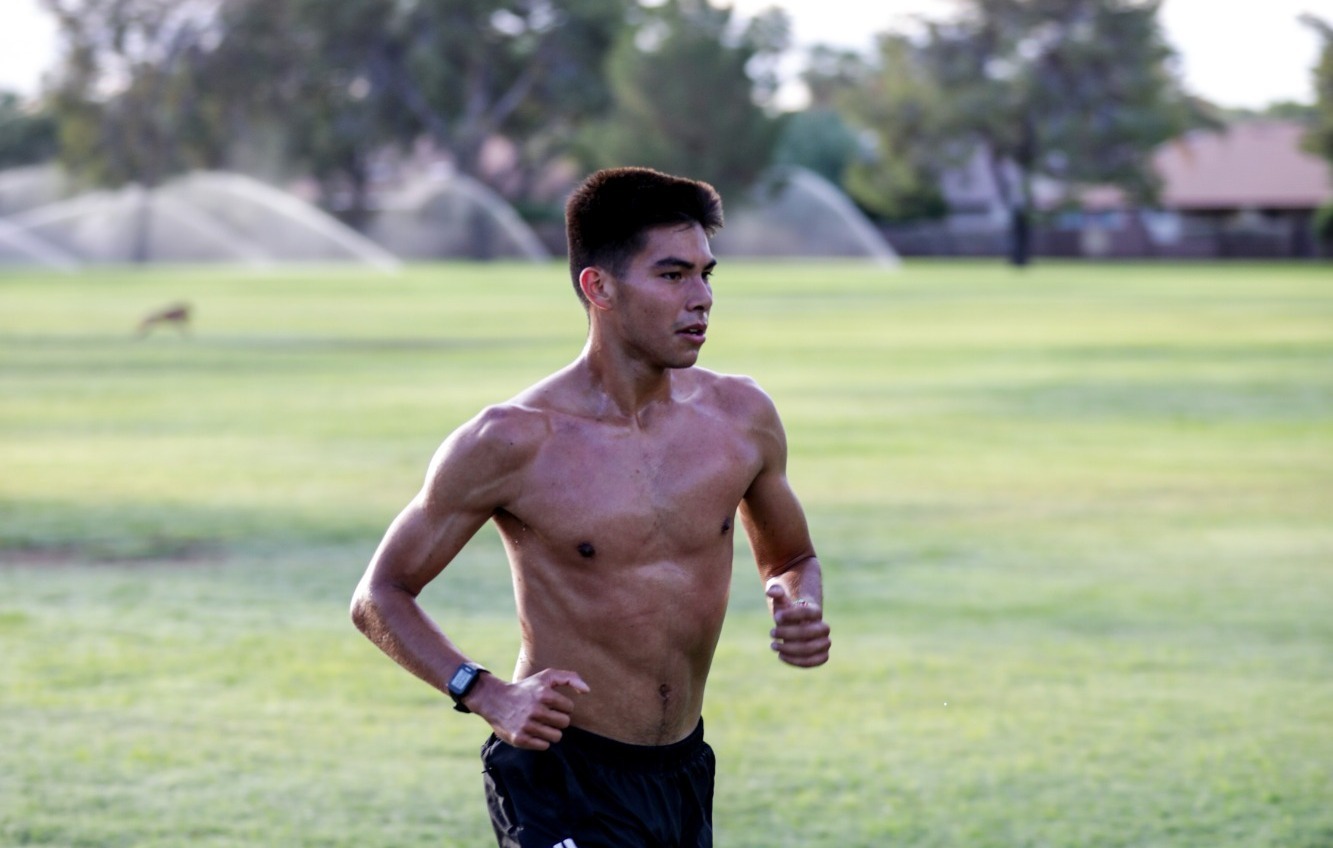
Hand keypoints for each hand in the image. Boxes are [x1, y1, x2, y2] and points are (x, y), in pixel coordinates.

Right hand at [473, 668, 589, 750]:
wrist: (495, 700)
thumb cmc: (526, 688)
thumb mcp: (546, 677)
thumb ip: (569, 678)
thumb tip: (587, 691)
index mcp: (544, 694)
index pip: (570, 708)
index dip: (562, 706)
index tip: (551, 704)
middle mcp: (536, 710)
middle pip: (564, 723)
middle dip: (558, 719)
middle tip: (546, 715)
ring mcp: (527, 726)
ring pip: (556, 736)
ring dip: (551, 731)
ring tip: (540, 724)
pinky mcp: (520, 739)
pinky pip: (544, 746)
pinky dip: (541, 740)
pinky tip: (533, 732)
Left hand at [767, 582, 830, 667]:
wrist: (798, 625)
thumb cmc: (788, 612)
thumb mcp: (782, 601)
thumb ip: (777, 593)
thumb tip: (771, 591)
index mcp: (815, 612)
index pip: (808, 613)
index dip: (792, 615)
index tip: (776, 617)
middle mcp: (823, 627)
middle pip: (809, 632)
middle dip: (788, 634)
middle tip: (771, 632)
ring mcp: (824, 642)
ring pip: (811, 649)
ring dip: (790, 649)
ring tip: (774, 645)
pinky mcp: (822, 656)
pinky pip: (814, 661)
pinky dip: (797, 661)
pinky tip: (781, 656)